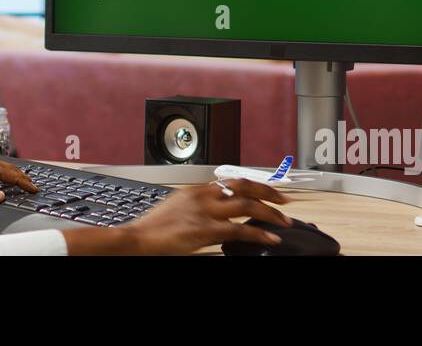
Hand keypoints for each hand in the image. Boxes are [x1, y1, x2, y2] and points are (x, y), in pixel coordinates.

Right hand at [68, 178, 291, 255]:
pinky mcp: (206, 230)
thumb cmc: (151, 230)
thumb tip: (210, 215)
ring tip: (284, 221)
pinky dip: (259, 234)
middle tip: (284, 199)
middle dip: (268, 191)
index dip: (252, 185)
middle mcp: (203, 196)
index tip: (266, 190)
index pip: (231, 181)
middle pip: (243, 185)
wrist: (136, 239)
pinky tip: (270, 239)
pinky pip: (240, 230)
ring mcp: (205, 212)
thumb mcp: (175, 211)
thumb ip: (194, 208)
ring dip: (270, 213)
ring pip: (247, 205)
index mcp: (195, 191)